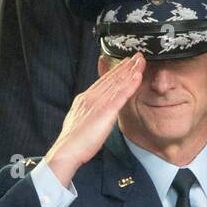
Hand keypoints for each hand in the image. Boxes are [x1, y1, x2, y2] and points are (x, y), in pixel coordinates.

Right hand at [43, 53, 144, 186]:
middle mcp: (91, 97)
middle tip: (137, 55)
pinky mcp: (105, 112)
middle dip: (125, 66)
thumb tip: (94, 113)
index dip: (115, 71)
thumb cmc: (73, 143)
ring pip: (117, 83)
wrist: (66, 151)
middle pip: (111, 78)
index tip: (124, 63)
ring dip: (130, 70)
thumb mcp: (80, 122)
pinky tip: (138, 76)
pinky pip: (120, 95)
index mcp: (84, 100)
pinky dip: (130, 84)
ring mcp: (98, 103)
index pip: (102, 82)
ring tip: (140, 60)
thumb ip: (89, 114)